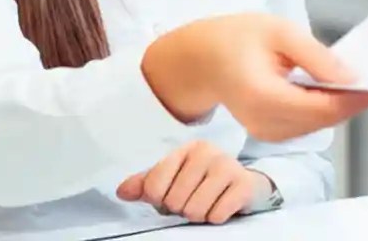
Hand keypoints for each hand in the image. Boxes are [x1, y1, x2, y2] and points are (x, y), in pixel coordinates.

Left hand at [116, 141, 269, 224]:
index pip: (154, 186)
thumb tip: (122, 192)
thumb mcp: (173, 179)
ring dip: (199, 216)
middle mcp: (206, 152)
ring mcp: (227, 165)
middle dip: (182, 209)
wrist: (245, 184)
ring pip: (195, 210)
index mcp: (185, 149)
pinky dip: (216, 218)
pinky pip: (217, 215)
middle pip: (175, 201)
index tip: (171, 196)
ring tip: (207, 204)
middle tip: (194, 200)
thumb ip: (146, 184)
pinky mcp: (243, 184)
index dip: (159, 200)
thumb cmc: (203, 182)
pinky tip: (222, 205)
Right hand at [142, 13, 367, 141]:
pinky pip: (308, 123)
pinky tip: (336, 88)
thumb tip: (350, 76)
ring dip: (342, 104)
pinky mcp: (271, 132)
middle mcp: (264, 123)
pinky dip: (326, 107)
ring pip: (319, 124)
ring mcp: (267, 132)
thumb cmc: (235, 39)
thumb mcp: (278, 31)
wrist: (200, 59)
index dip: (355, 98)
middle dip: (353, 100)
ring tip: (361, 79)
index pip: (321, 107)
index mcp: (262, 97)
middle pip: (324, 119)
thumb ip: (315, 55)